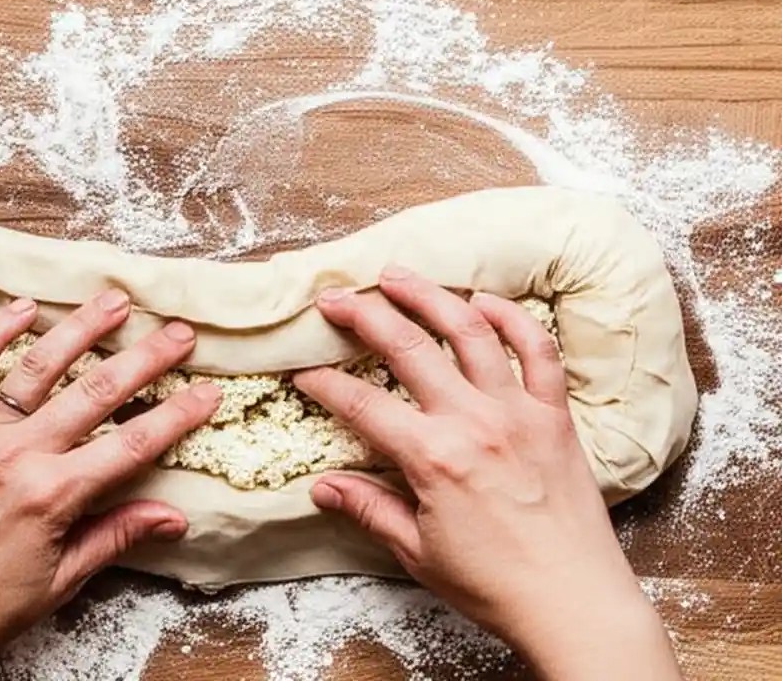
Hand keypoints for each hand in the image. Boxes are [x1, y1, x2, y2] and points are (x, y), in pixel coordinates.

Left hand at [0, 291, 220, 680]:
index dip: (176, 415)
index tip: (208, 391)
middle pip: (95, 393)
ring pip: (36, 368)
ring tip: (114, 300)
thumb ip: (115, 536)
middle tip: (179, 332)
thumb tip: (174, 516)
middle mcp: (17, 457)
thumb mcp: (60, 581)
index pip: (132, 444)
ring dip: (80, 329)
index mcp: (53, 497)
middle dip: (144, 359)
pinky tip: (22, 307)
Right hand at [294, 266, 680, 680]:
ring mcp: (518, 412)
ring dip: (429, 296)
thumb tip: (321, 487)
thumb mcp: (416, 551)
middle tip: (334, 298)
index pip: (361, 404)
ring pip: (469, 331)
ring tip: (398, 275)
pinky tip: (486, 302)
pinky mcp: (555, 415)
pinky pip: (538, 350)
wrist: (574, 603)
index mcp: (432, 458)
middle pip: (406, 346)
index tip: (303, 373)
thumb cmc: (495, 585)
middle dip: (362, 314)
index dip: (324, 384)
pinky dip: (513, 318)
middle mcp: (473, 422)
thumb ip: (367, 508)